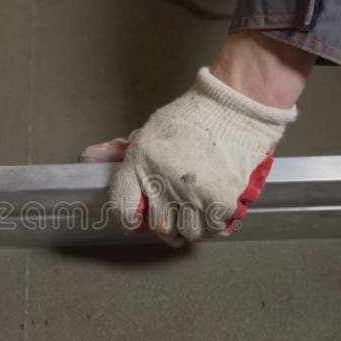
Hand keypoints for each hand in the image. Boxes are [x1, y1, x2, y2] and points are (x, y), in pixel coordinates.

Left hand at [81, 33, 313, 246]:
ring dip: (191, 226)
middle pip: (159, 226)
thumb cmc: (193, 116)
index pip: (123, 206)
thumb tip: (107, 169)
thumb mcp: (150, 132)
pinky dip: (213, 224)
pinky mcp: (220, 201)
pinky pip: (211, 228)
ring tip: (197, 212)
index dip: (129, 219)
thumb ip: (132, 156)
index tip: (137, 221)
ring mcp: (191, 195)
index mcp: (140, 163)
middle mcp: (163, 183)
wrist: (233, 107)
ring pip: (186, 232)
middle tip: (176, 215)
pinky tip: (213, 211)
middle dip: (167, 225)